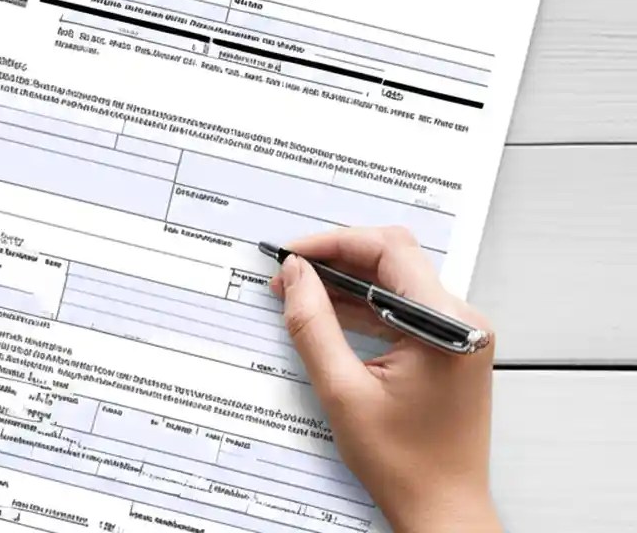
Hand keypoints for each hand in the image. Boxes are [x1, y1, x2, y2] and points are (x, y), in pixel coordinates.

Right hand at [273, 227, 499, 532]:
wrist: (442, 507)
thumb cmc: (406, 464)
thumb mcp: (342, 390)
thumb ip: (313, 325)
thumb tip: (296, 277)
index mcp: (445, 325)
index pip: (387, 251)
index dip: (333, 243)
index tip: (294, 253)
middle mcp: (461, 322)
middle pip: (392, 259)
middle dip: (336, 259)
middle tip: (290, 270)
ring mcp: (457, 334)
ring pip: (394, 281)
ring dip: (346, 282)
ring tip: (299, 291)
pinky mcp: (447, 346)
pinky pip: (401, 308)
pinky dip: (363, 306)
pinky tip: (329, 313)